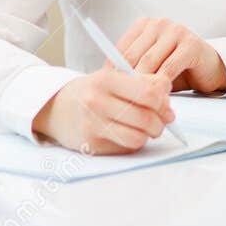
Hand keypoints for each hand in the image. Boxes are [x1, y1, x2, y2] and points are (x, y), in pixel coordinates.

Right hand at [31, 65, 175, 154]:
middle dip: (161, 121)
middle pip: (147, 117)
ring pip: (139, 137)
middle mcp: (97, 101)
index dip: (164, 100)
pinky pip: (127, 147)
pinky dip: (135, 142)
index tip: (165, 101)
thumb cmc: (93, 91)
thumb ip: (144, 83)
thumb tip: (168, 102)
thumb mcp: (115, 77)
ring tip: (147, 127)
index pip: (149, 93)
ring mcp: (93, 125)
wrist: (57, 107)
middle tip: (162, 119)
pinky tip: (130, 133)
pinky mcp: (92, 145)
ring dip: (149, 134)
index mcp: (106, 79)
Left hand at [117, 16, 225, 94]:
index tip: (107, 90)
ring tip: (137, 102)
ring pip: (150, 62)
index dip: (113, 71)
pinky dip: (161, 84)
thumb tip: (107, 81)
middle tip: (121, 100)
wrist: (208, 67)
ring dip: (143, 85)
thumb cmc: (175, 67)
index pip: (122, 48)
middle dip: (127, 81)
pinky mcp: (190, 44)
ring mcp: (176, 31)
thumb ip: (133, 67)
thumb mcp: (150, 65)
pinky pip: (169, 68)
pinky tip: (158, 96)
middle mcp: (159, 24)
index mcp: (144, 25)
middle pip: (134, 56)